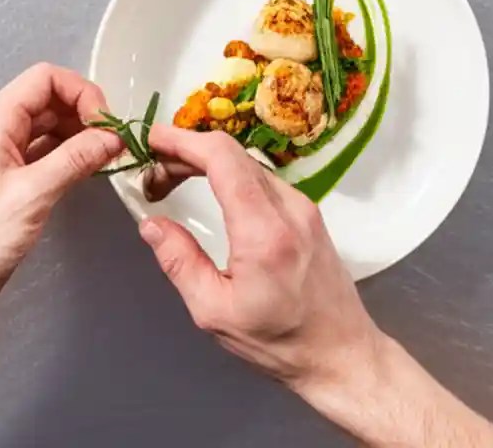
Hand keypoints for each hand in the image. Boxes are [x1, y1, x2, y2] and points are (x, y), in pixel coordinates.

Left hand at [0, 63, 123, 306]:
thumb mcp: (32, 194)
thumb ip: (75, 159)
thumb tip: (112, 137)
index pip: (45, 78)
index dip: (82, 93)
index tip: (106, 125)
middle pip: (48, 100)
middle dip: (85, 115)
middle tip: (114, 145)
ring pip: (47, 128)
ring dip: (79, 137)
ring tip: (106, 159)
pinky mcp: (5, 180)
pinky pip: (41, 153)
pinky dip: (67, 157)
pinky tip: (86, 172)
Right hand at [137, 126, 384, 392]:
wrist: (341, 353)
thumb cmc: (280, 342)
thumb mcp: (214, 311)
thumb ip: (180, 262)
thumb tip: (151, 224)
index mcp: (264, 232)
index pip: (223, 159)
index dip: (183, 141)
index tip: (152, 140)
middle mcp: (289, 209)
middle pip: (233, 155)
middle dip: (186, 153)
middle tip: (152, 175)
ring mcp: (304, 208)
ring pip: (248, 164)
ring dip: (206, 163)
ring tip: (172, 182)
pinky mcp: (309, 214)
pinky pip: (263, 179)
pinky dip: (229, 175)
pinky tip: (208, 190)